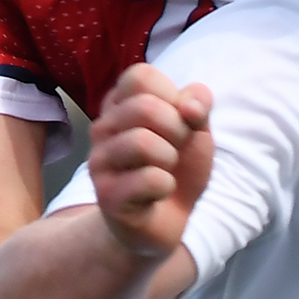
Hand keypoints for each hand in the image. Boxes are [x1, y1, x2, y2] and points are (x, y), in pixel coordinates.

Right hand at [90, 64, 213, 257]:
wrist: (165, 222)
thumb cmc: (177, 169)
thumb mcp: (196, 130)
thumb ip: (198, 106)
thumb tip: (191, 105)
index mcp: (120, 105)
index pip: (140, 76)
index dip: (172, 95)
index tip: (181, 120)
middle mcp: (102, 127)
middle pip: (144, 107)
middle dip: (177, 129)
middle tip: (176, 150)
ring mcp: (99, 161)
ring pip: (142, 142)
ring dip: (170, 159)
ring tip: (166, 171)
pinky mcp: (106, 195)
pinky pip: (149, 179)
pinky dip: (167, 186)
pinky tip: (158, 193)